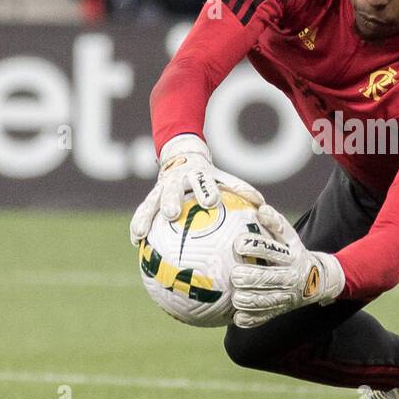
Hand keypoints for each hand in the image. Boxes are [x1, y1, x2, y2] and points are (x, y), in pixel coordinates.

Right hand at [129, 134, 263, 244]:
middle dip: (171, 200)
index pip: (203, 181)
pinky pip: (142, 211)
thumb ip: (240, 189)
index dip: (206, 191)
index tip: (211, 202)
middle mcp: (177, 180)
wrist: (181, 155)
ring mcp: (161, 188)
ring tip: (141, 234)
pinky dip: (138, 224)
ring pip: (151, 201)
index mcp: (198, 174)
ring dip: (145, 216)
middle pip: (173, 190)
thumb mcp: (222, 177)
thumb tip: (262, 205)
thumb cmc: (208, 175)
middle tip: (172, 214)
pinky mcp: (150, 196)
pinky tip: (136, 242)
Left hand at [230, 206, 344, 327]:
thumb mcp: (291, 238)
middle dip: (251, 277)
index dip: (255, 246)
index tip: (238, 244)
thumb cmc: (296, 254)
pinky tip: (238, 318)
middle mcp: (291, 277)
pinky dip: (252, 319)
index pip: (272, 250)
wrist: (318, 282)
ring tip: (236, 297)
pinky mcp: (280, 310)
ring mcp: (287, 296)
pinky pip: (265, 317)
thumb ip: (276, 223)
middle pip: (269, 278)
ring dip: (250, 300)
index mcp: (292, 257)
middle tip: (235, 275)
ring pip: (267, 301)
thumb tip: (261, 209)